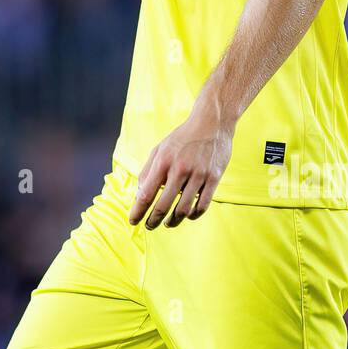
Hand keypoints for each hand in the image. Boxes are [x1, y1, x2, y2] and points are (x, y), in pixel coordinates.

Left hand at [129, 107, 233, 228]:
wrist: (212, 123)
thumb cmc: (182, 138)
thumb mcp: (160, 149)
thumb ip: (148, 171)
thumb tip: (140, 195)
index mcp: (163, 161)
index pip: (146, 193)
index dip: (138, 211)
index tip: (133, 221)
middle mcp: (180, 169)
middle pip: (163, 206)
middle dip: (153, 220)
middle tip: (149, 226)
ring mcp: (199, 174)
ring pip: (183, 209)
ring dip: (173, 221)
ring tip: (168, 223)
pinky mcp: (214, 178)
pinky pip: (203, 205)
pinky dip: (193, 215)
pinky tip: (187, 216)